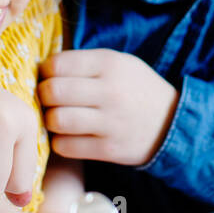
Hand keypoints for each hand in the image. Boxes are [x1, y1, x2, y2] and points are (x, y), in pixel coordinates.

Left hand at [38, 49, 178, 164]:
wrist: (172, 123)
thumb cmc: (135, 89)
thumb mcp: (118, 63)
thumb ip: (83, 63)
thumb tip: (40, 71)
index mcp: (109, 64)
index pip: (57, 64)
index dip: (45, 72)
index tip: (49, 77)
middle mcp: (110, 91)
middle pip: (53, 92)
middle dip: (43, 96)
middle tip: (49, 99)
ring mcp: (110, 122)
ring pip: (57, 120)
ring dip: (50, 120)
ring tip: (57, 118)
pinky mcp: (109, 149)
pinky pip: (66, 147)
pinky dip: (60, 142)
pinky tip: (68, 136)